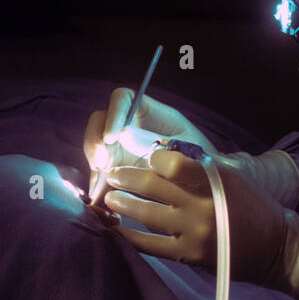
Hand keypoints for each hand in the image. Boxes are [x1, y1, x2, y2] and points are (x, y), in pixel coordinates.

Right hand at [82, 88, 221, 175]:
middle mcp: (129, 126)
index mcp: (148, 112)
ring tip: (101, 184)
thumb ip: (169, 149)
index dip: (114, 114)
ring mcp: (119, 146)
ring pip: (95, 147)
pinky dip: (98, 187)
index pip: (122, 99)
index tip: (112, 137)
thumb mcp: (189, 149)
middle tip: (102, 163)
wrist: (204, 181)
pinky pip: (98, 174)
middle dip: (94, 141)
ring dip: (94, 164)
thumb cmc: (200, 158)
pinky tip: (101, 200)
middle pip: (99, 121)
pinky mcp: (115, 168)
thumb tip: (143, 154)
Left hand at [103, 148, 288, 283]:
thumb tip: (163, 156)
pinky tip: (117, 228)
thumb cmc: (252, 205)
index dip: (154, 158)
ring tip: (109, 198)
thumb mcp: (233, 176)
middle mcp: (203, 206)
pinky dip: (129, 236)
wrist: (275, 246)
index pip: (172, 164)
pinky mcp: (188, 256)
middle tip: (112, 174)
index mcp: (216, 180)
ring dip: (122, 204)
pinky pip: (150, 245)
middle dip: (126, 178)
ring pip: (146, 215)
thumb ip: (201, 167)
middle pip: (153, 187)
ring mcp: (193, 233)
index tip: (147, 158)